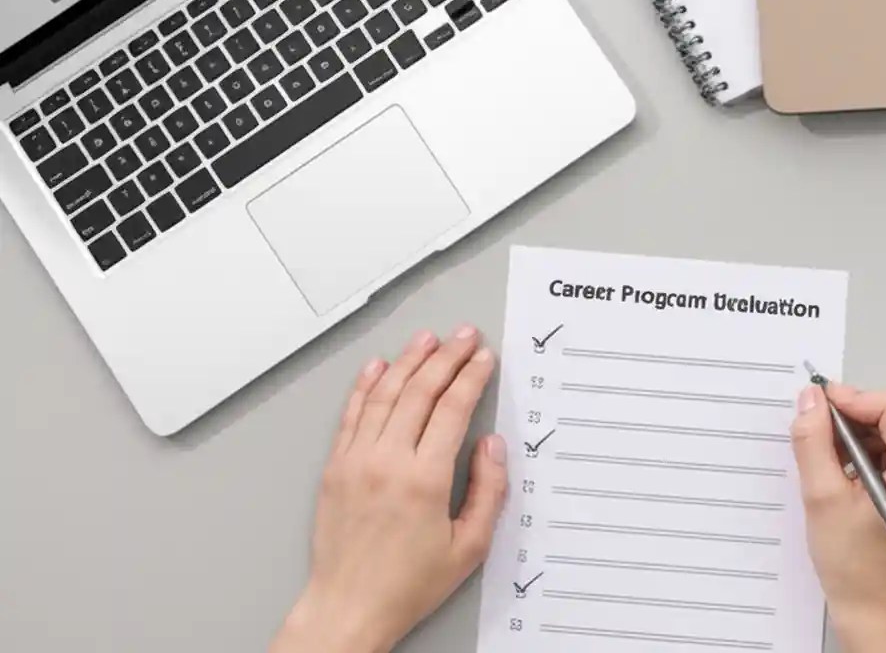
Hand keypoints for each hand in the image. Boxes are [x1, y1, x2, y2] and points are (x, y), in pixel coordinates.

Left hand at [271, 326, 508, 652]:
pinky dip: (365, 386)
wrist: (349, 606)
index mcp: (424, 479)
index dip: (471, 377)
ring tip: (427, 340)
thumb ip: (488, 492)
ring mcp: (356, 461)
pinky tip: (378, 367)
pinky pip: (352, 414)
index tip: (483, 358)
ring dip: (408, 361)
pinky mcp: (335, 468)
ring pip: (384, 394)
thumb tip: (492, 447)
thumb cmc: (407, 584)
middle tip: (463, 337)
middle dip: (446, 357)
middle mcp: (387, 462)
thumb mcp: (469, 547)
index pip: (452, 409)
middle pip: (420, 391)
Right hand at [791, 384, 885, 652]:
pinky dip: (872, 450)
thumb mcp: (822, 497)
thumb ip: (814, 441)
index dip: (855, 399)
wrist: (874, 605)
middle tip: (819, 440)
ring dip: (861, 435)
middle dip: (855, 419)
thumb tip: (810, 399)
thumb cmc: (851, 561)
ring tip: (833, 464)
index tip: (820, 408)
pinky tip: (849, 473)